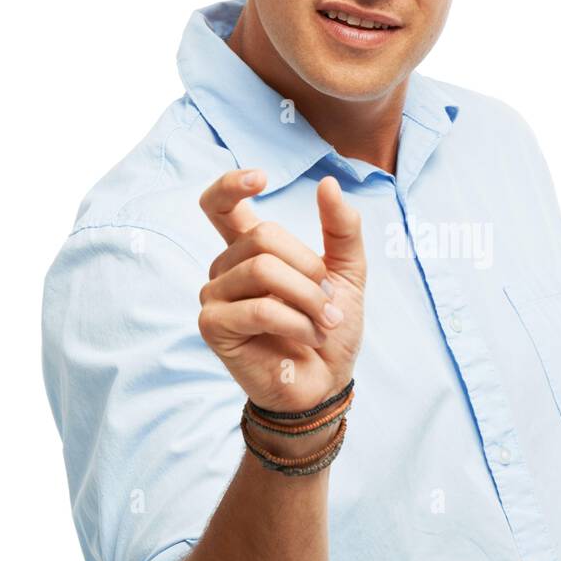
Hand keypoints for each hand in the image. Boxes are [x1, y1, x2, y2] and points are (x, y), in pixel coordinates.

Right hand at [197, 168, 365, 413]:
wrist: (326, 383)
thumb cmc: (330, 329)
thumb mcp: (348, 271)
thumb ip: (342, 228)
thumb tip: (328, 183)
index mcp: (251, 250)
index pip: (220, 205)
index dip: (232, 185)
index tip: (262, 177)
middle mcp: (226, 268)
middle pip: (263, 238)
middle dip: (309, 271)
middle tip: (328, 303)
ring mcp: (214, 296)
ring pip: (262, 270)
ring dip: (308, 299)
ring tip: (323, 324)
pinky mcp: (212, 325)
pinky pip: (257, 307)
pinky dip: (295, 323)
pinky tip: (308, 337)